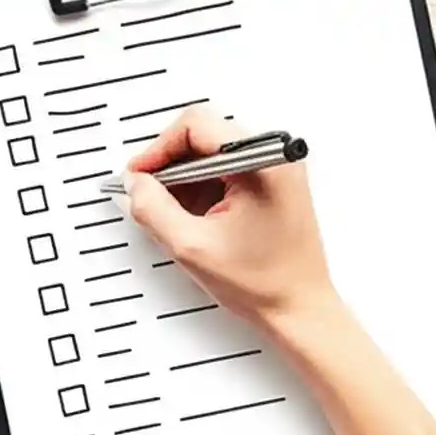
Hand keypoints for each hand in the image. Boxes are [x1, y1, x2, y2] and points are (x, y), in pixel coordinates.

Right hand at [123, 107, 336, 327]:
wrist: (299, 309)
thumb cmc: (265, 284)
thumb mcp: (191, 246)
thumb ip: (153, 209)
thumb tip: (136, 185)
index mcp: (261, 161)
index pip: (196, 125)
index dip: (158, 149)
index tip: (141, 174)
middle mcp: (274, 156)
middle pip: (203, 136)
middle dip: (171, 167)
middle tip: (152, 196)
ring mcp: (277, 168)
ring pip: (213, 153)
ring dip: (187, 180)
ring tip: (181, 217)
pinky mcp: (274, 183)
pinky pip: (228, 170)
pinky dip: (204, 188)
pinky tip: (200, 219)